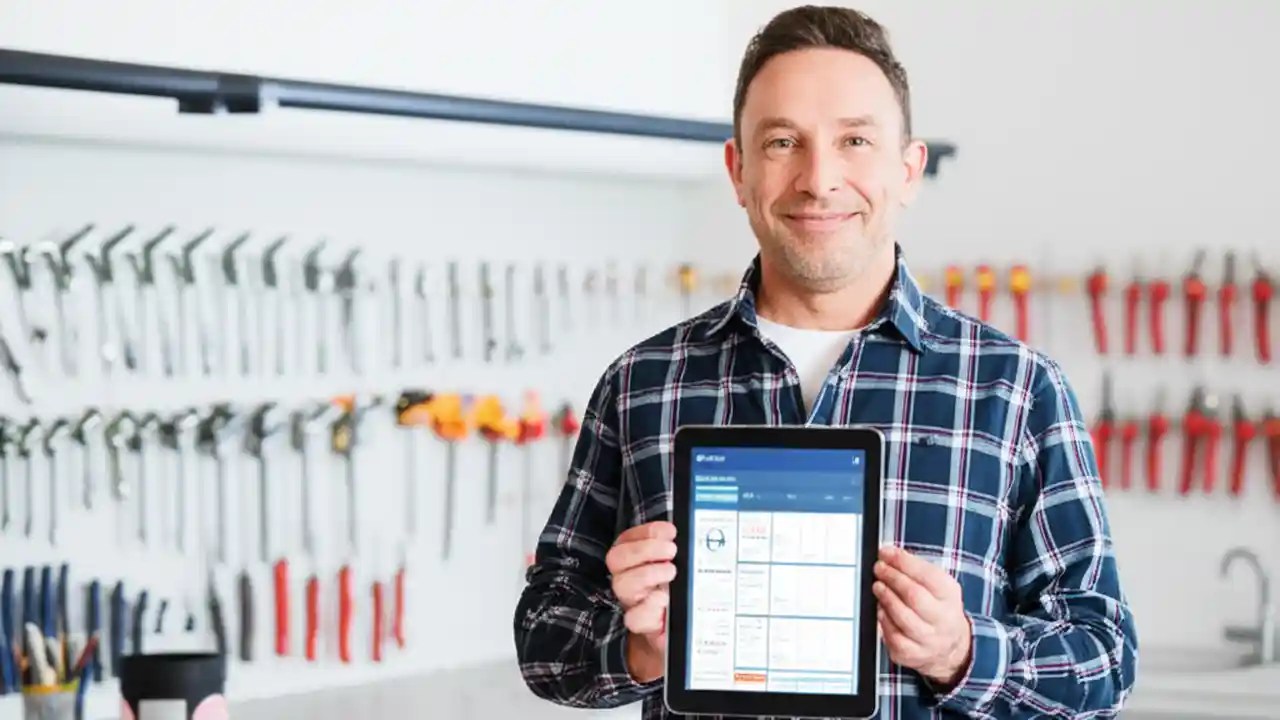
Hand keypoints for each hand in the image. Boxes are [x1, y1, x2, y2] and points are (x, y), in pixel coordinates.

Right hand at [605, 520, 676, 681]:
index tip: (669, 531)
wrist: (681, 637)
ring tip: (671, 572)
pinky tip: (664, 601)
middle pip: (617, 558)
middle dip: (645, 549)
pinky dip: (648, 607)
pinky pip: (634, 619)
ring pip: (622, 584)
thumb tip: (697, 534)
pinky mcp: (644, 626)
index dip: (646, 532)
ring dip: (647, 573)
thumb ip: (684, 554)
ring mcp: (634, 603)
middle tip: (671, 550)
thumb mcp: (684, 571)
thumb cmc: (682, 597)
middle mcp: (630, 580)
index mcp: (637, 561)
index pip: (627, 540)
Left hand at [873, 545, 971, 689]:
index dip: (903, 562)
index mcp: (950, 596)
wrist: (950, 645)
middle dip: (891, 577)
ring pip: (903, 617)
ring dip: (886, 597)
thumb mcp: (938, 585)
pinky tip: (882, 611)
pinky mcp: (913, 654)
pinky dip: (883, 621)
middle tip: (879, 568)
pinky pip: (893, 637)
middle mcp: (943, 619)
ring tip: (878, 586)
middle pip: (913, 595)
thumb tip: (889, 555)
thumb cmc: (938, 608)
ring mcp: (929, 639)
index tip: (886, 553)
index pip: (927, 575)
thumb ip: (916, 569)